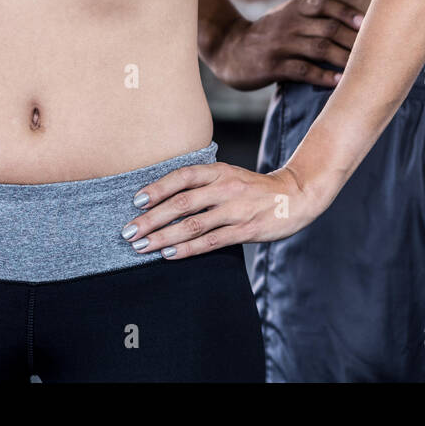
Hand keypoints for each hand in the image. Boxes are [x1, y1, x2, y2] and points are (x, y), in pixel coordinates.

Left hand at [120, 162, 323, 260]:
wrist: (296, 195)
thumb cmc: (254, 188)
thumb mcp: (230, 175)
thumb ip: (202, 182)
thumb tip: (162, 197)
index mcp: (220, 170)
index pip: (182, 176)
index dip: (157, 188)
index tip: (136, 201)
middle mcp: (226, 187)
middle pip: (181, 203)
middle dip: (151, 219)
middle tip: (129, 232)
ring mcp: (236, 210)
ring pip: (193, 225)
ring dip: (163, 237)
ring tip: (142, 247)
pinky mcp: (246, 230)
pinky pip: (211, 242)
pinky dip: (187, 249)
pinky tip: (169, 255)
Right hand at [204, 0, 362, 90]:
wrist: (228, 49)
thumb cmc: (266, 33)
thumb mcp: (285, 14)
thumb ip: (310, 9)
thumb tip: (344, 5)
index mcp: (295, 8)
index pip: (327, 5)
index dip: (349, 14)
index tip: (369, 22)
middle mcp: (289, 23)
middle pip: (329, 28)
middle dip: (354, 39)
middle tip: (376, 50)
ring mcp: (280, 45)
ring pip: (319, 49)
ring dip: (344, 58)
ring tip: (363, 67)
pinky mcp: (272, 66)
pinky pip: (303, 70)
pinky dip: (323, 76)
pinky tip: (339, 83)